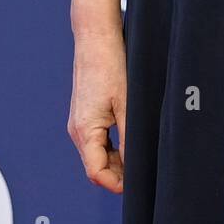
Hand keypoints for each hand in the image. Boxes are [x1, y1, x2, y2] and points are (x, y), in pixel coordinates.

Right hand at [67, 28, 126, 193]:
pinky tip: (131, 142)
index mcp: (84, 131)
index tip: (139, 184)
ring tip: (142, 158)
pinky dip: (113, 148)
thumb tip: (137, 165)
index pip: (96, 173)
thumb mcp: (126, 104)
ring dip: (117, 161)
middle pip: (96, 167)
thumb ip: (129, 138)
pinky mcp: (85, 115)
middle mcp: (77, 130)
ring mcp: (79, 123)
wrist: (96, 38)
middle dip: (119, 175)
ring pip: (97, 155)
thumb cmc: (110, 66)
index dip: (117, 184)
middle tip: (145, 173)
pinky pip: (97, 141)